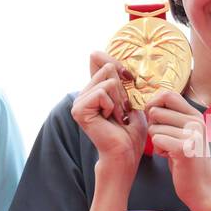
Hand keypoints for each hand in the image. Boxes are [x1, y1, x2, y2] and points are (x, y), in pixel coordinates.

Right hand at [71, 51, 147, 175]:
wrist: (125, 153)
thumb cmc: (131, 131)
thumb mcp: (131, 98)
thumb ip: (121, 79)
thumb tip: (114, 62)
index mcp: (94, 88)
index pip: (98, 58)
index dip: (116, 64)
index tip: (129, 78)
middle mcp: (84, 93)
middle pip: (108, 68)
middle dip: (123, 89)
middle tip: (122, 110)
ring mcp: (79, 101)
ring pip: (108, 81)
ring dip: (120, 100)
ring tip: (118, 117)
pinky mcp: (79, 109)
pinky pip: (102, 93)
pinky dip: (113, 107)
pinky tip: (111, 120)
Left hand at [145, 90, 210, 210]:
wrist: (202, 189)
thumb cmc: (187, 162)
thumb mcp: (184, 134)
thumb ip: (172, 118)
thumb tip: (150, 104)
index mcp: (196, 116)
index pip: (168, 94)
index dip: (153, 103)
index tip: (152, 117)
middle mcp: (196, 122)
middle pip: (157, 111)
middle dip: (153, 126)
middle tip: (164, 141)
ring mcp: (192, 135)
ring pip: (154, 127)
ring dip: (156, 141)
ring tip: (170, 151)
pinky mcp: (184, 149)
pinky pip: (157, 139)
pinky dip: (158, 150)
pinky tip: (170, 157)